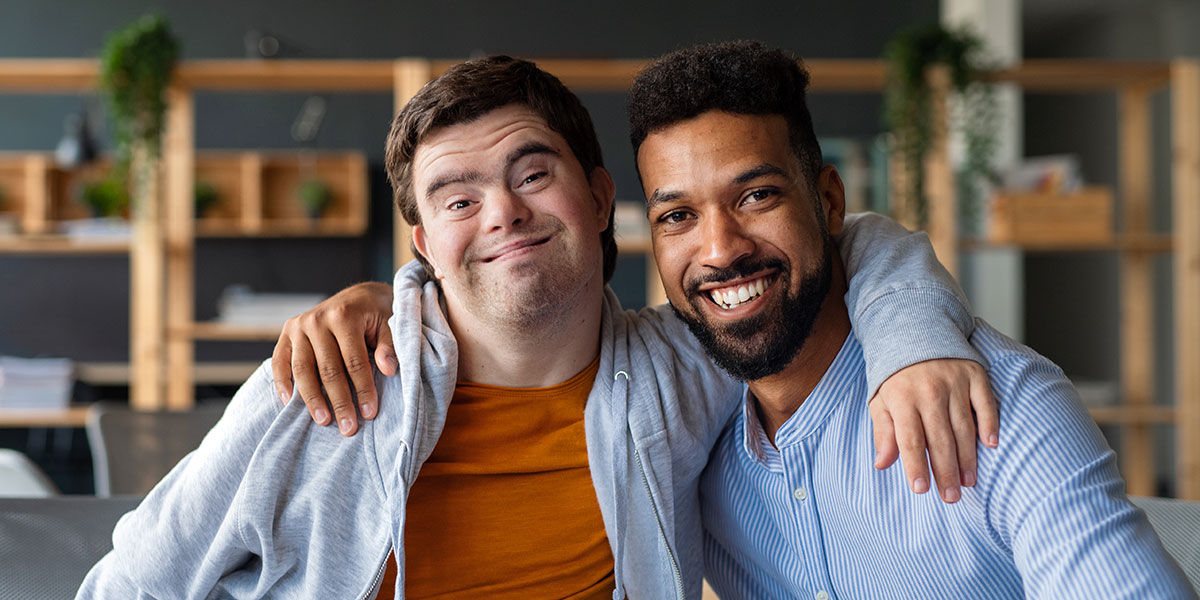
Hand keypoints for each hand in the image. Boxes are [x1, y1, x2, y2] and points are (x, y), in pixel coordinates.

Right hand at [271, 282, 395, 435]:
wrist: (359, 296)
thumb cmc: (377, 314)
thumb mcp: (390, 323)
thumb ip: (389, 345)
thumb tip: (388, 369)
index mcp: (343, 316)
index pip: (354, 361)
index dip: (362, 389)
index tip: (369, 413)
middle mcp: (317, 319)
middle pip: (327, 369)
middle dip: (339, 401)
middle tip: (348, 427)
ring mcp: (298, 326)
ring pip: (302, 369)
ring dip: (312, 399)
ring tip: (323, 421)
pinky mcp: (287, 333)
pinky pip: (279, 362)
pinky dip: (282, 383)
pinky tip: (290, 404)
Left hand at [868, 358, 997, 502]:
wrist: (914, 331)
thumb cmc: (896, 377)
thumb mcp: (880, 401)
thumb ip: (883, 432)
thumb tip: (882, 464)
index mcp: (902, 399)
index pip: (910, 440)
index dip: (916, 467)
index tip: (921, 490)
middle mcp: (929, 391)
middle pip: (940, 439)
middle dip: (945, 471)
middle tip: (951, 497)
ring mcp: (954, 382)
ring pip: (963, 427)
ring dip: (967, 457)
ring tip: (968, 481)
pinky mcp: (974, 375)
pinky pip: (985, 403)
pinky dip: (989, 424)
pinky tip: (991, 445)